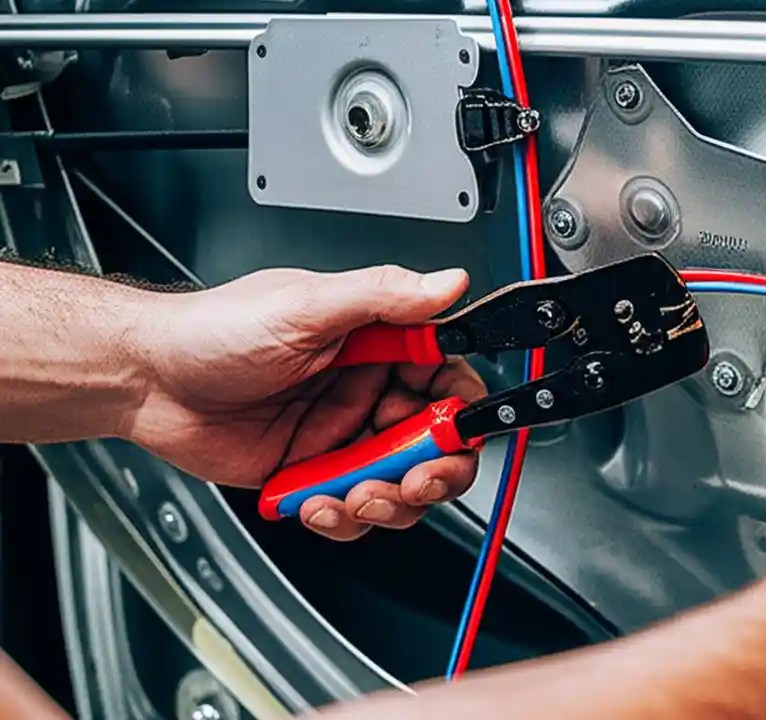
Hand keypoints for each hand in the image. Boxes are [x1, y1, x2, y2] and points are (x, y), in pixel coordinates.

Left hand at [127, 265, 486, 540]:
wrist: (147, 381)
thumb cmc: (214, 332)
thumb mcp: (305, 305)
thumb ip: (382, 296)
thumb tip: (448, 282)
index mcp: (377, 345)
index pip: (448, 379)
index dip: (460, 411)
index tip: (452, 431)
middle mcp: (367, 392)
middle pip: (436, 444)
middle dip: (435, 471)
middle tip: (414, 479)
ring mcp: (343, 437)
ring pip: (401, 485)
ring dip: (388, 501)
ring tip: (355, 495)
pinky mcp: (315, 476)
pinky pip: (351, 510)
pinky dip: (342, 518)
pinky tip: (318, 503)